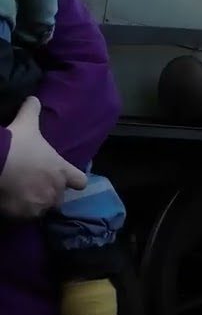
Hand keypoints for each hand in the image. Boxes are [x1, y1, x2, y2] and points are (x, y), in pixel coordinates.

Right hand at [0, 97, 86, 218]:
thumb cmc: (16, 143)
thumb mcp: (26, 125)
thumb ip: (32, 111)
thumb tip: (34, 97)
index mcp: (62, 170)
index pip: (80, 181)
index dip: (72, 180)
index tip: (63, 178)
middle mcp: (56, 190)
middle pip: (58, 198)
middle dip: (48, 194)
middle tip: (32, 186)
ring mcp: (40, 204)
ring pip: (42, 209)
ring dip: (34, 204)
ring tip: (19, 196)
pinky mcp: (24, 215)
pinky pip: (24, 217)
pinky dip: (18, 212)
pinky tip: (9, 203)